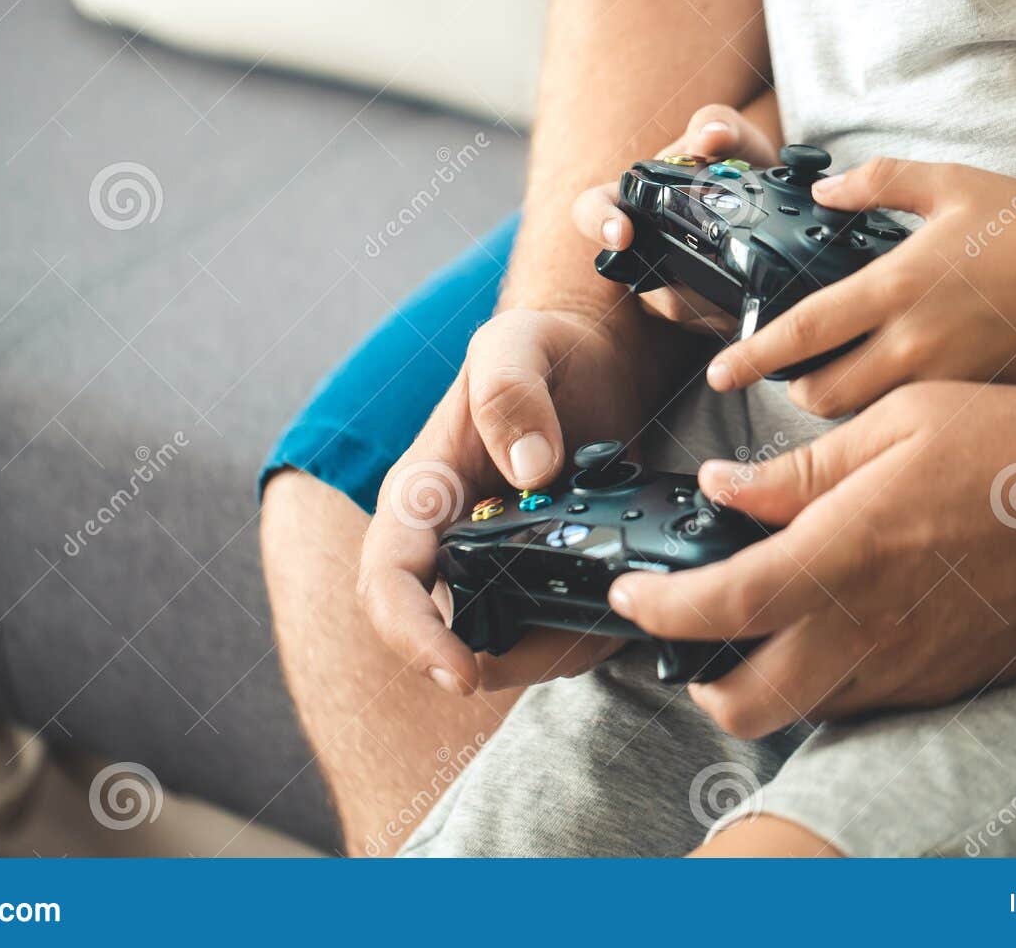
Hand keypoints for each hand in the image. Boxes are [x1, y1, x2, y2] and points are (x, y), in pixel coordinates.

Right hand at [360, 308, 661, 695]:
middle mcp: (451, 537)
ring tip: (613, 617)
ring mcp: (498, 560)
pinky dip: (587, 631)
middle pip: (452, 629)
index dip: (411, 633)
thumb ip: (510, 394)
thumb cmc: (541, 347)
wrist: (594, 354)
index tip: (458, 671)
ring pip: (509, 642)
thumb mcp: (517, 345)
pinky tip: (627, 606)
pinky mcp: (546, 571)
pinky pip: (554, 625)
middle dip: (509, 657)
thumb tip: (528, 469)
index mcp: (422, 491)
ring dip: (557, 650)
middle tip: (575, 643)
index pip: (388, 577)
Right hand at [571, 103, 779, 335]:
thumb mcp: (736, 138)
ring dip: (702, 305)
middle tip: (697, 290)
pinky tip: (747, 309)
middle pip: (634, 273)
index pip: (592, 209)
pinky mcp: (695, 306)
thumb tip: (708, 137)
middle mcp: (643, 241)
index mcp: (637, 196)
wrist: (778, 199)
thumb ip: (720, 126)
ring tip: (738, 296)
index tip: (622, 235)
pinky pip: (701, 323)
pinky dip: (724, 317)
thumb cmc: (741, 165)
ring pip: (670, 305)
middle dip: (666, 285)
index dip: (599, 222)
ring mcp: (665, 278)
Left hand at [605, 380, 1015, 737]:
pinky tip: (837, 620)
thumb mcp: (898, 423)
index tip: (629, 594)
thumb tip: (724, 489)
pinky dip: (828, 676)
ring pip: (804, 710)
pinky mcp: (949, 681)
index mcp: (849, 554)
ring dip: (764, 679)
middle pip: (750, 703)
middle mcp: (874, 628)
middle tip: (691, 633)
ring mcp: (914, 666)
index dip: (660, 608)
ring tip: (761, 621)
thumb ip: (800, 468)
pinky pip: (864, 700)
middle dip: (700, 682)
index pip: (726, 605)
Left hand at [706, 157, 1015, 416]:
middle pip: (826, 396)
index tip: (720, 371)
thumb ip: (875, 183)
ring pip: (868, 416)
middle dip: (797, 393)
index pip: (804, 331)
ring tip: (847, 378)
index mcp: (897, 286)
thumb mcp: (946, 182)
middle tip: (793, 377)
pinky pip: (917, 418)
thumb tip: (824, 191)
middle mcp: (916, 341)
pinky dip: (896, 410)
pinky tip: (904, 387)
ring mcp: (948, 378)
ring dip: (845, 405)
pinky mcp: (978, 397)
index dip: (753, 355)